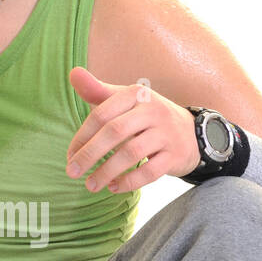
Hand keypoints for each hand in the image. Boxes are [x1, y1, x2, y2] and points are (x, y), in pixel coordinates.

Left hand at [65, 67, 200, 191]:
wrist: (191, 132)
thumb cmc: (146, 117)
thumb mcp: (125, 100)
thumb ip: (97, 91)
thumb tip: (73, 73)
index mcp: (136, 94)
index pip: (102, 114)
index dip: (82, 137)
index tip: (70, 156)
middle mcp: (153, 111)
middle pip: (115, 132)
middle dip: (90, 154)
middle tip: (72, 172)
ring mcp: (166, 133)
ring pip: (132, 153)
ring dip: (106, 172)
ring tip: (90, 185)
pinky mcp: (175, 155)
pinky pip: (150, 172)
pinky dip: (129, 182)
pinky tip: (113, 187)